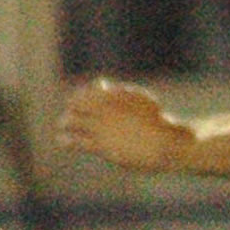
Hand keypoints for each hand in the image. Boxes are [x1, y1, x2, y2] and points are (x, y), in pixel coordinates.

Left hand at [57, 79, 197, 172]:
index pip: (89, 91)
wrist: (166, 143)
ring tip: (62, 127)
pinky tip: (62, 142)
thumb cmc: (158, 122)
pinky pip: (78, 141)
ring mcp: (102, 127)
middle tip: (71, 114)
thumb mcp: (140, 99)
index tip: (81, 102)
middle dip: (73, 108)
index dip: (82, 96)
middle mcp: (105, 108)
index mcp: (115, 94)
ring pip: (74, 121)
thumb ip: (120, 92)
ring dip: (66, 123)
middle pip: (77, 104)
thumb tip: (100, 84)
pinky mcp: (102, 145)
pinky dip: (67, 141)